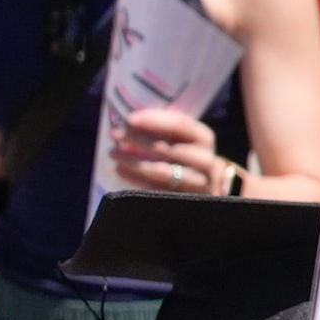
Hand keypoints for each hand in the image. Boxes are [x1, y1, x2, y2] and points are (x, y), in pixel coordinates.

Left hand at [112, 106, 233, 196]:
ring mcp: (199, 184)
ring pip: (163, 172)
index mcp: (204, 138)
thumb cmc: (185, 155)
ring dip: (134, 162)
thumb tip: (129, 123)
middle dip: (138, 140)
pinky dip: (136, 180)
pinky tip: (120, 170)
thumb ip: (162, 131)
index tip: (129, 119)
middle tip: (114, 134)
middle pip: (170, 149)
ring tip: (113, 154)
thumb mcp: (181, 139)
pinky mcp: (188, 201)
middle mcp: (206, 160)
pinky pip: (158, 190)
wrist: (205, 186)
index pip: (180, 125)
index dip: (154, 120)